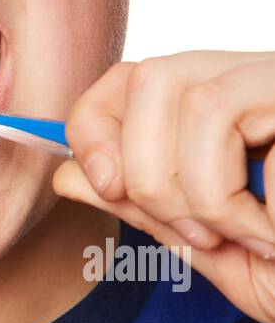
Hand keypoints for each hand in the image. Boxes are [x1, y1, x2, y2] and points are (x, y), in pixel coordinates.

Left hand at [52, 52, 274, 322]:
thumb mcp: (217, 248)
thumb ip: (147, 208)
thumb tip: (67, 170)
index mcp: (225, 106)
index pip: (134, 73)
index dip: (96, 121)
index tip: (101, 184)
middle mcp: (261, 80)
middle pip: (155, 75)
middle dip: (148, 170)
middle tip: (201, 232)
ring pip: (198, 100)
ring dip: (204, 192)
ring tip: (251, 234)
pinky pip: (261, 142)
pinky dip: (256, 210)